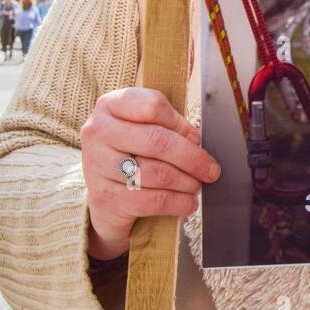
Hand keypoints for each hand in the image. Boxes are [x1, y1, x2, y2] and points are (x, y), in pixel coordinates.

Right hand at [81, 88, 220, 260]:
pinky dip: (178, 203)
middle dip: (192, 158)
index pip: (153, 106)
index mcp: (110, 105)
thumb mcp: (143, 129)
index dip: (181, 124)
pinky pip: (152, 201)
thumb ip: (169, 127)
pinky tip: (188, 203)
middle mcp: (98, 132)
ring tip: (196, 185)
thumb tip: (196, 143)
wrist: (102, 196)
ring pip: (158, 173)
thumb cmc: (131, 153)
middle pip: (158, 140)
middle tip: (211, 169)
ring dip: (187, 182)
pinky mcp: (104, 198)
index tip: (196, 139)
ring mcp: (97, 165)